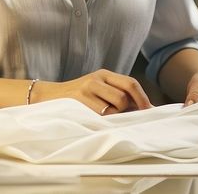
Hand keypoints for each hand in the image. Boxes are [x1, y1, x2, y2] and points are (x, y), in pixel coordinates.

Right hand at [32, 69, 153, 114]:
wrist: (47, 97)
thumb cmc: (77, 99)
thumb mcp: (97, 90)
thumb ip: (117, 95)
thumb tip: (145, 109)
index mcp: (104, 75)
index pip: (130, 83)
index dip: (142, 98)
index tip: (150, 111)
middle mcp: (96, 79)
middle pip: (124, 97)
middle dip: (127, 112)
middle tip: (123, 119)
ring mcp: (87, 89)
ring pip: (113, 108)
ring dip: (112, 118)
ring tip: (101, 118)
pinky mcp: (78, 100)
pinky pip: (99, 115)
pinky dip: (102, 121)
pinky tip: (94, 120)